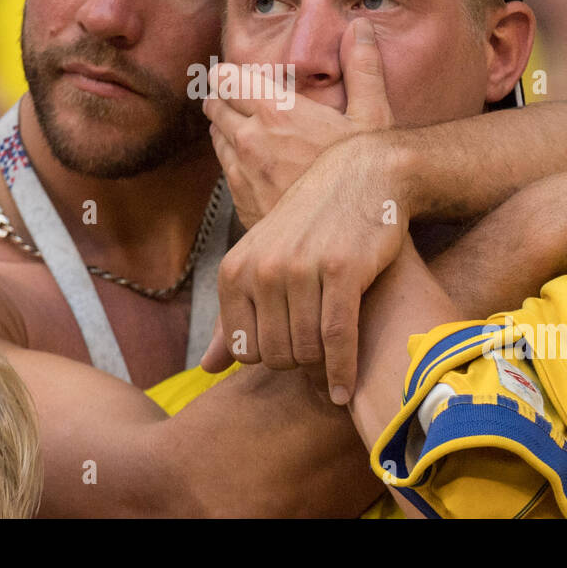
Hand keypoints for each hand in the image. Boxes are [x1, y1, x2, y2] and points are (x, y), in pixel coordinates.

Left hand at [200, 127, 410, 404]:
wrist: (360, 177)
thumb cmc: (309, 227)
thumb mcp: (261, 263)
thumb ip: (233, 317)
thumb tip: (205, 370)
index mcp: (235, 269)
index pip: (243, 351)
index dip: (270, 357)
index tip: (292, 348)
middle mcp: (263, 269)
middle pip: (275, 357)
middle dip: (298, 363)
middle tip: (319, 351)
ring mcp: (301, 269)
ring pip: (306, 351)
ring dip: (322, 367)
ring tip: (335, 359)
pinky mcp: (343, 271)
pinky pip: (337, 339)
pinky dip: (342, 372)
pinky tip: (344, 390)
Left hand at [204, 18, 391, 228]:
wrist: (357, 234)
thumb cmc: (368, 173)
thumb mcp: (372, 116)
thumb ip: (363, 67)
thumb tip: (360, 26)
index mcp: (276, 112)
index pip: (225, 78)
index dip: (227, 74)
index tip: (235, 76)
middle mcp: (250, 140)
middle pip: (213, 106)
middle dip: (221, 98)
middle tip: (236, 99)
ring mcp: (242, 174)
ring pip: (215, 139)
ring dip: (225, 130)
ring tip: (248, 130)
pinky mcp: (242, 204)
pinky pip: (225, 173)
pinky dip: (234, 163)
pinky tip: (257, 166)